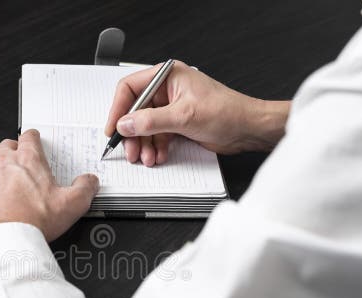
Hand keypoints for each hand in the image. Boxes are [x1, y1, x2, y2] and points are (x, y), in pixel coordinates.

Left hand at [0, 129, 99, 240]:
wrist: (5, 240)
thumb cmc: (33, 221)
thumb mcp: (72, 205)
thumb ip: (85, 189)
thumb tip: (90, 182)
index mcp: (28, 160)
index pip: (29, 138)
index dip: (33, 138)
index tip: (33, 140)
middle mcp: (3, 163)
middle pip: (6, 146)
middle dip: (13, 149)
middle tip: (19, 159)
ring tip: (3, 177)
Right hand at [105, 60, 290, 165]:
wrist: (248, 129)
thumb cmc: (227, 111)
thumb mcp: (184, 116)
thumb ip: (151, 121)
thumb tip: (126, 124)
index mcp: (167, 75)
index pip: (130, 88)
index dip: (118, 109)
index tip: (114, 128)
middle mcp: (167, 89)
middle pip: (135, 111)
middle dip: (132, 133)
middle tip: (130, 149)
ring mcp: (171, 107)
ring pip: (145, 126)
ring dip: (144, 144)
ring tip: (146, 157)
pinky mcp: (177, 123)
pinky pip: (157, 135)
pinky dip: (155, 147)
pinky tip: (158, 155)